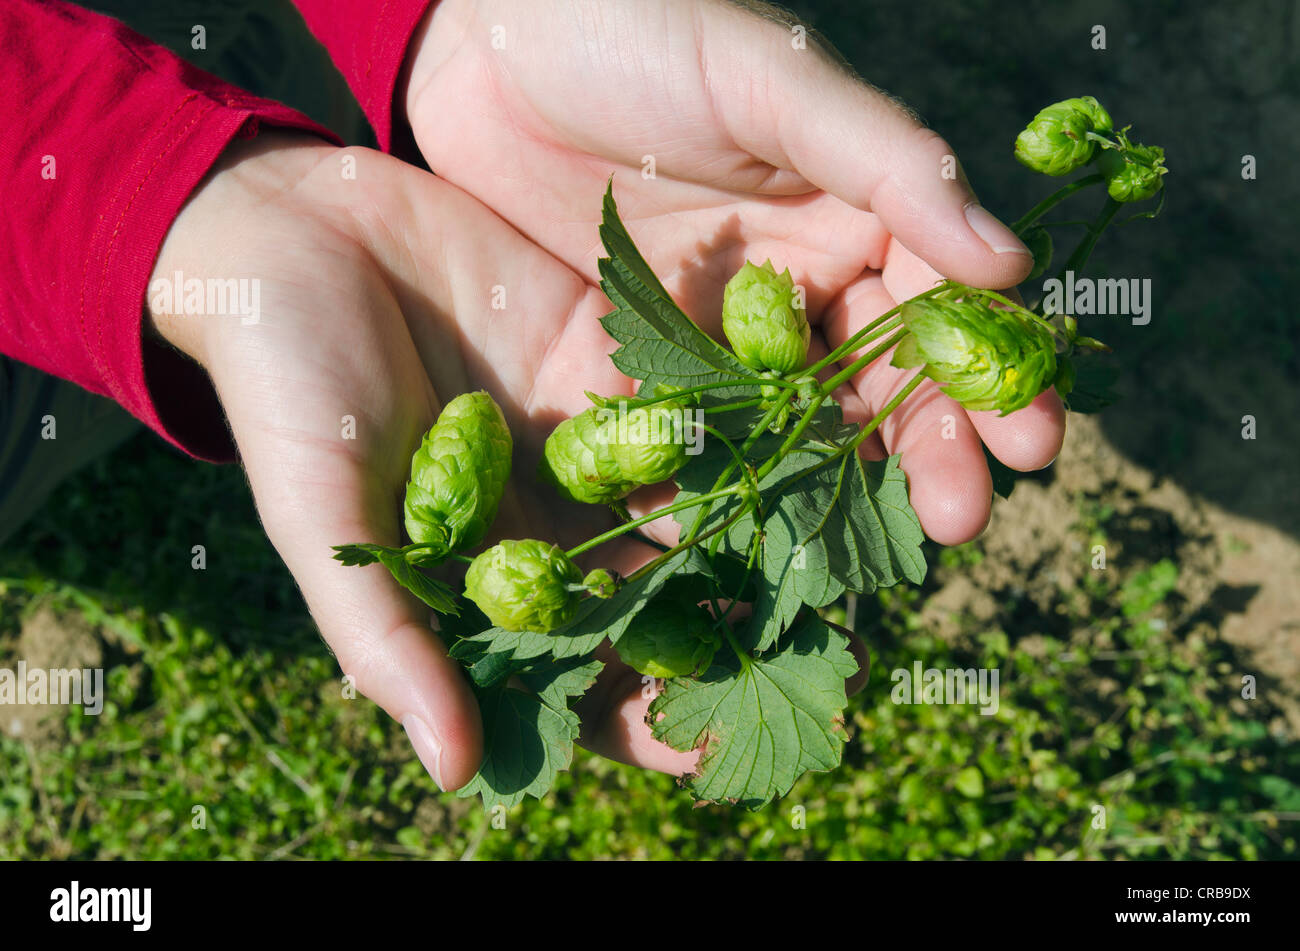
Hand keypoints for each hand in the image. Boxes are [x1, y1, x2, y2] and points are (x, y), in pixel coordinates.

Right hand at [148, 133, 863, 786]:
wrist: (292, 233)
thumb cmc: (283, 387)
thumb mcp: (323, 514)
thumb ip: (386, 637)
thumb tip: (455, 773)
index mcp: (482, 575)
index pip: (572, 671)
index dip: (635, 718)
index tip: (709, 756)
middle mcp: (547, 518)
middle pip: (651, 592)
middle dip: (728, 628)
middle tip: (821, 666)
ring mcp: (583, 436)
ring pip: (684, 498)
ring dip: (759, 528)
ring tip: (843, 565)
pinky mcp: (605, 354)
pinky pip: (685, 393)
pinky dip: (744, 416)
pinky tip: (814, 434)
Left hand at [404, 0, 1066, 544]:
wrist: (487, 41)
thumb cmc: (642, 26)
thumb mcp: (772, 82)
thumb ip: (888, 162)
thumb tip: (1010, 264)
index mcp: (855, 212)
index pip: (942, 307)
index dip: (987, 375)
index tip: (1032, 442)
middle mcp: (802, 284)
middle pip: (880, 383)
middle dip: (928, 451)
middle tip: (961, 521)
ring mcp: (721, 334)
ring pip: (797, 424)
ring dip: (838, 486)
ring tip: (873, 551)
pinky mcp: (641, 364)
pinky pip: (693, 434)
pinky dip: (720, 485)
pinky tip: (742, 536)